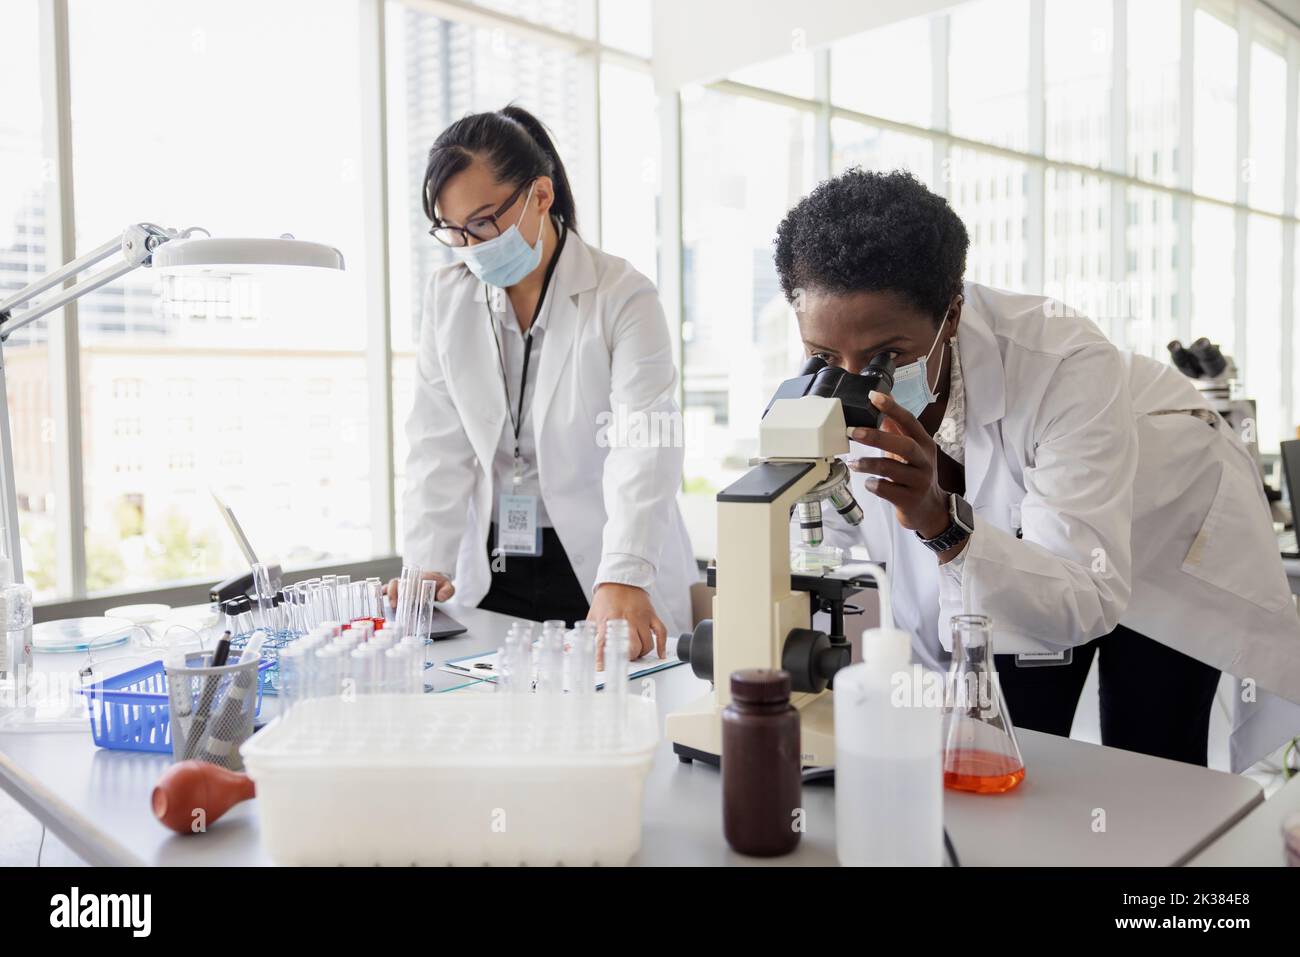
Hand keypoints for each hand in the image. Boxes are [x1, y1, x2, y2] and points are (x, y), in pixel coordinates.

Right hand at [384, 571, 454, 609]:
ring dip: (390, 595)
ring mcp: (402, 585)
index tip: (411, 599)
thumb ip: (447, 591)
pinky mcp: (398, 590)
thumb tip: (441, 597)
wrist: (435, 580)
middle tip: (396, 604)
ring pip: (391, 586)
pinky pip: (387, 589)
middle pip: (398, 584)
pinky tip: (378, 597)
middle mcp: (409, 581)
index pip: (412, 582)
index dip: (410, 589)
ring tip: (393, 605)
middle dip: (395, 593)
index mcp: (420, 579)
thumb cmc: (439, 583)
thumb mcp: (447, 586)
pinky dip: (381, 592)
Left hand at [588, 583, 665, 669]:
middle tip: (625, 658)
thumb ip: (590, 633)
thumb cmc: (606, 597)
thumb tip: (582, 649)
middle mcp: (626, 619)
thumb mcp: (593, 615)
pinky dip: (661, 645)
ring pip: (647, 644)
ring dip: (641, 653)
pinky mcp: (651, 615)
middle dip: (629, 657)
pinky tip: (659, 654)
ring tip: (636, 653)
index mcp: (609, 619)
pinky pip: (660, 632)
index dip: (602, 657)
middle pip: (632, 647)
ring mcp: (641, 617)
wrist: (621, 578)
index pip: (604, 643)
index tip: (601, 667)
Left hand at [848, 390, 952, 545]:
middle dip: (877, 437)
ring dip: (868, 463)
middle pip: (904, 445)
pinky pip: (887, 490)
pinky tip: (868, 482)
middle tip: (853, 431)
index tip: (873, 397)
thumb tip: (880, 398)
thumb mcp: (910, 450)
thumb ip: (895, 427)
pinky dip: (874, 484)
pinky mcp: (909, 500)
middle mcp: (924, 461)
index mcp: (924, 444)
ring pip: (892, 469)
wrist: (929, 509)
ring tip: (853, 463)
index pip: (910, 421)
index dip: (892, 408)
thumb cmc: (914, 474)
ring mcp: (919, 481)